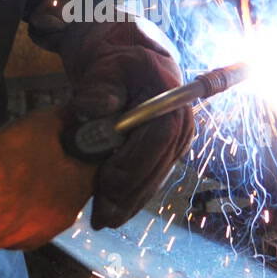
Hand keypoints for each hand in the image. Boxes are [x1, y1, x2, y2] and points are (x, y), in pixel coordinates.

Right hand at [0, 109, 96, 250]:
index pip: (97, 163)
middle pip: (75, 185)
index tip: (69, 138)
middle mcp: (69, 215)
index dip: (84, 147)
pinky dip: (25, 206)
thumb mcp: (39, 123)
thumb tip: (86, 111)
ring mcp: (44, 233)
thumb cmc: (2, 158)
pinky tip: (8, 194)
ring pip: (52, 203)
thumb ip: (68, 117)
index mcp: (79, 186)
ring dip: (44, 189)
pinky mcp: (21, 243)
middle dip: (63, 168)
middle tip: (40, 152)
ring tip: (20, 173)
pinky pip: (31, 219)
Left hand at [60, 22, 194, 228]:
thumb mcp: (103, 65)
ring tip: (104, 219)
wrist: (126, 58)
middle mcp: (181, 119)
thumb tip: (95, 108)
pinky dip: (133, 195)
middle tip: (102, 213)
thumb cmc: (113, 59)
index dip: (135, 161)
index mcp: (170, 94)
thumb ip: (99, 87)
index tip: (107, 180)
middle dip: (130, 192)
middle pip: (160, 163)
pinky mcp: (166, 150)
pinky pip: (152, 176)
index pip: (160, 135)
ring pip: (157, 176)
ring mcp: (176, 138)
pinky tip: (114, 210)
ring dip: (131, 201)